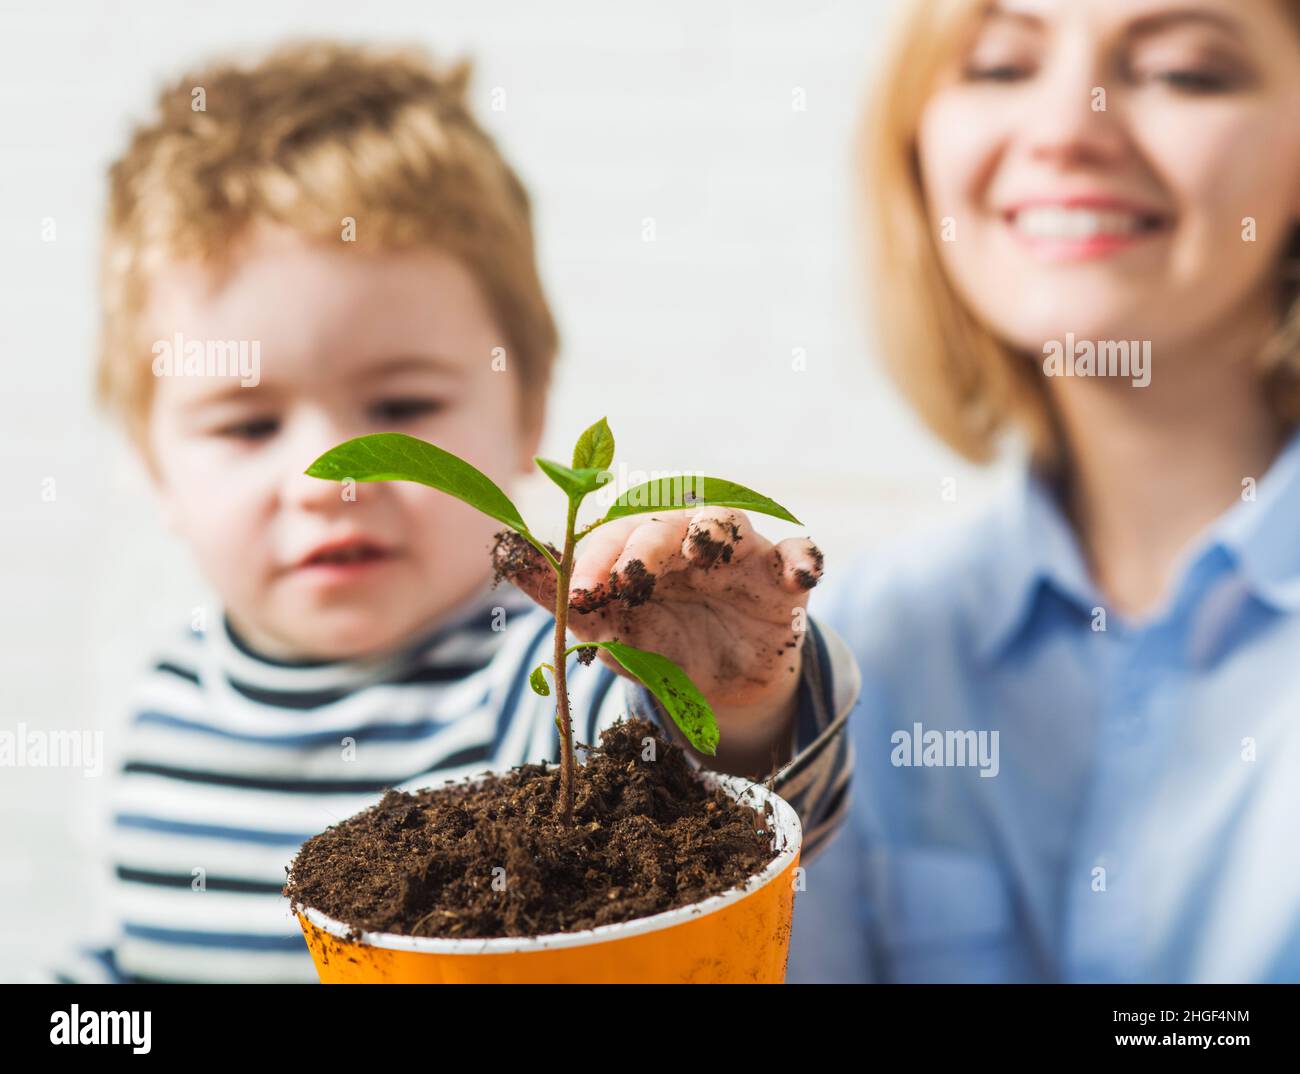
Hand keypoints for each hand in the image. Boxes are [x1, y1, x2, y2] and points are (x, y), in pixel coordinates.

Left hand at [494, 507, 822, 761]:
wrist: (722, 687)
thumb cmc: (660, 643)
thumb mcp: (610, 631)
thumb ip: (565, 599)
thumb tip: (509, 557)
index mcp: (642, 547)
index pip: (617, 533)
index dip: (598, 556)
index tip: (581, 590)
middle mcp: (688, 540)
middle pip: (670, 517)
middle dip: (647, 543)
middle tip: (628, 576)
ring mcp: (739, 556)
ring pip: (731, 521)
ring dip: (715, 531)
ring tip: (702, 550)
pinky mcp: (784, 580)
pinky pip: (801, 554)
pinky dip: (804, 557)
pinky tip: (801, 574)